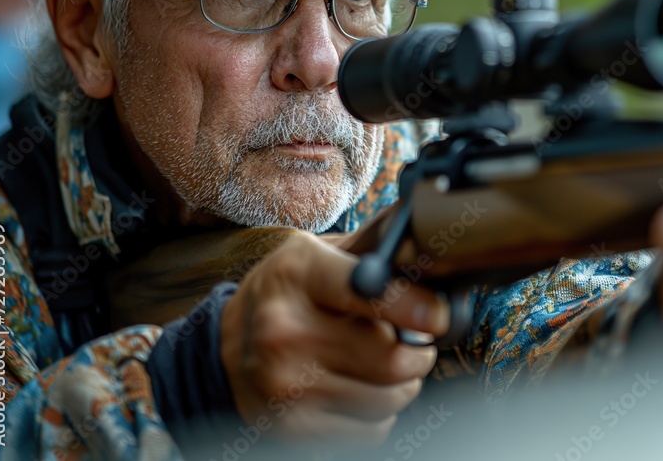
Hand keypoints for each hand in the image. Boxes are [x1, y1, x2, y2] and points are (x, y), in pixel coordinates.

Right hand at [220, 228, 448, 443]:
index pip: (367, 292)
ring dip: (403, 387)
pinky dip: (379, 415)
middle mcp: (286, 329)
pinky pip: (370, 430)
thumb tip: (423, 231)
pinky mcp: (291, 427)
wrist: (224, 350)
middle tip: (416, 346)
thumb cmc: (286, 296)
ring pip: (387, 399)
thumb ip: (370, 246)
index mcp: (299, 274)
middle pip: (389, 358)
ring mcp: (286, 383)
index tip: (437, 317)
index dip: (413, 307)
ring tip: (387, 369)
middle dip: (418, 355)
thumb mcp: (315, 255)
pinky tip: (359, 392)